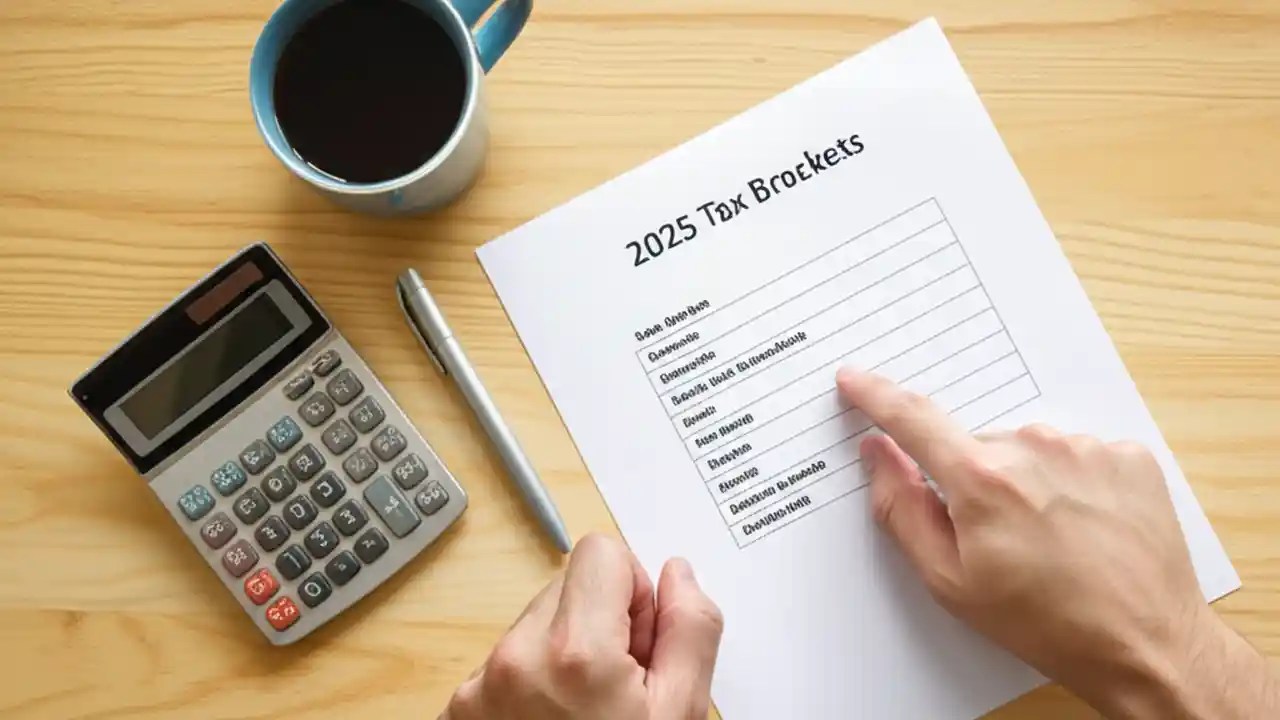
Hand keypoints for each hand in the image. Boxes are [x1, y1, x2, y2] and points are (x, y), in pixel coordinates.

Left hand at [442, 533, 723, 719]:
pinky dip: (532, 687)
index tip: (643, 642)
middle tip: (621, 688)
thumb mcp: (681, 717)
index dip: (636, 591)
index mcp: (574, 652)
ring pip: (534, 628)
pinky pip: (503, 667)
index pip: (602, 552)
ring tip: (587, 716)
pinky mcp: (456, 714)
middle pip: (566, 587)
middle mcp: (513, 661)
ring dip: (565, 656)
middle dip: (602, 623)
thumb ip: (690, 630)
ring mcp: (476, 690)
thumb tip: (679, 575)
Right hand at [835, 368, 1271, 718]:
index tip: (854, 379)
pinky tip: (1084, 528)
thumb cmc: (1046, 623)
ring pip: (1028, 449)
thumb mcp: (950, 581)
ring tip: (1051, 540)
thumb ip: (902, 509)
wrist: (1146, 646)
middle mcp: (1034, 447)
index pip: (913, 420)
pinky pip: (1076, 455)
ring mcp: (1086, 447)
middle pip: (975, 447)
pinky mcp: (1128, 456)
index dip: (877, 396)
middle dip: (973, 483)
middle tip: (997, 540)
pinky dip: (1071, 484)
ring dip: (1026, 483)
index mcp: (982, 480)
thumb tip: (877, 454)